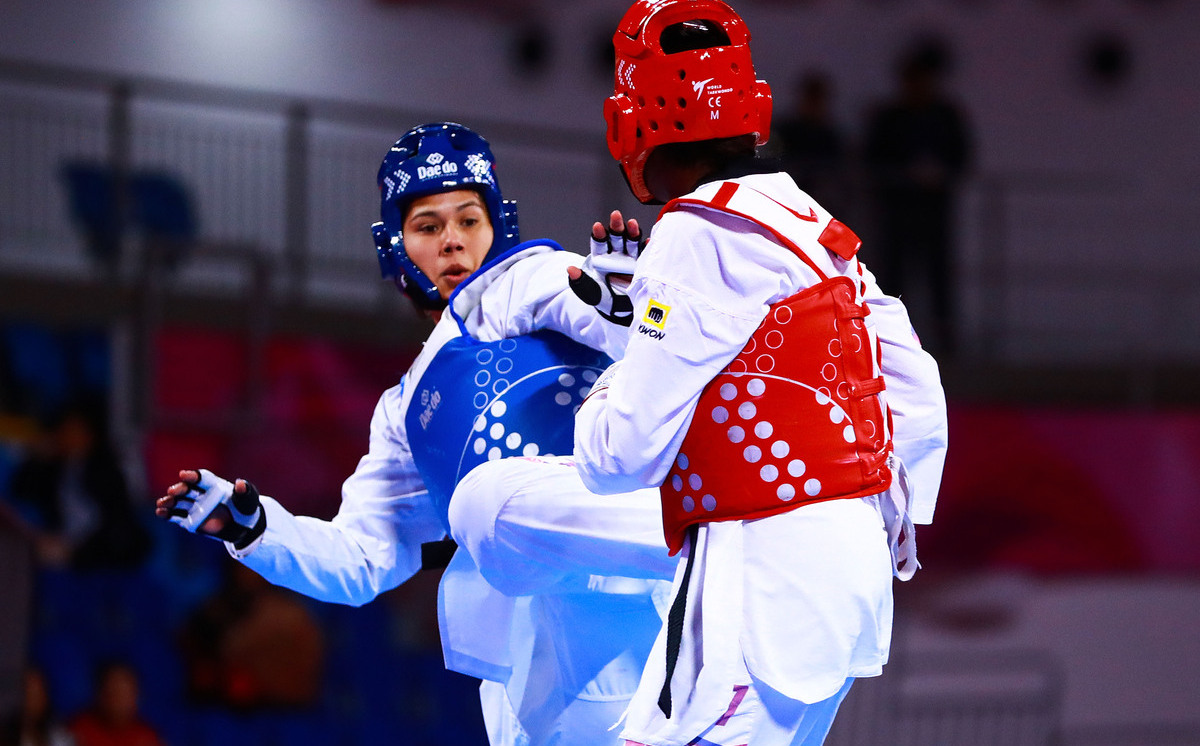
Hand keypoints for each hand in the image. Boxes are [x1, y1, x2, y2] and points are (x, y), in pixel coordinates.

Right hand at [157, 469, 265, 549]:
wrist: (243, 527)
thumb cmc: (246, 509)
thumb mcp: (249, 500)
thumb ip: (245, 492)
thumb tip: (240, 484)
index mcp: (214, 485)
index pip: (202, 478)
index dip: (193, 476)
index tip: (183, 475)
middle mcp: (201, 494)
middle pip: (188, 490)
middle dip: (179, 489)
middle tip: (173, 491)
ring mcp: (194, 507)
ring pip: (179, 502)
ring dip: (169, 501)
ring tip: (162, 503)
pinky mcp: (190, 520)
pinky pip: (176, 516)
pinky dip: (168, 514)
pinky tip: (160, 513)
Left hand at [567, 210, 643, 326]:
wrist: (619, 310)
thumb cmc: (602, 298)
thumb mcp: (588, 291)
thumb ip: (579, 281)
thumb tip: (570, 270)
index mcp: (601, 258)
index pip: (599, 243)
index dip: (599, 235)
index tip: (598, 227)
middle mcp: (616, 255)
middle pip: (616, 237)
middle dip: (616, 226)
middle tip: (615, 216)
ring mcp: (630, 259)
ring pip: (631, 242)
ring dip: (632, 232)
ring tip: (632, 223)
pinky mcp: (642, 265)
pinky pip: (645, 255)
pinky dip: (647, 248)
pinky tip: (648, 242)